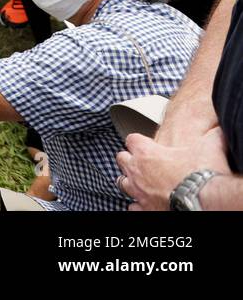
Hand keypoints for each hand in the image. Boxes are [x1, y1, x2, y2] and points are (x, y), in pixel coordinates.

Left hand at [117, 127, 231, 210]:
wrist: (203, 200)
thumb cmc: (202, 174)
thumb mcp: (209, 147)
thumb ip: (210, 137)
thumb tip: (218, 132)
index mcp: (147, 153)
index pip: (132, 139)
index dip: (138, 141)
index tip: (145, 144)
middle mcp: (137, 171)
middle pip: (122, 159)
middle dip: (130, 159)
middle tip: (142, 163)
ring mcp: (139, 191)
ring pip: (122, 182)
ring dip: (130, 181)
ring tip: (141, 183)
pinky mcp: (145, 209)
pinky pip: (132, 206)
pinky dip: (138, 204)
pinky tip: (146, 203)